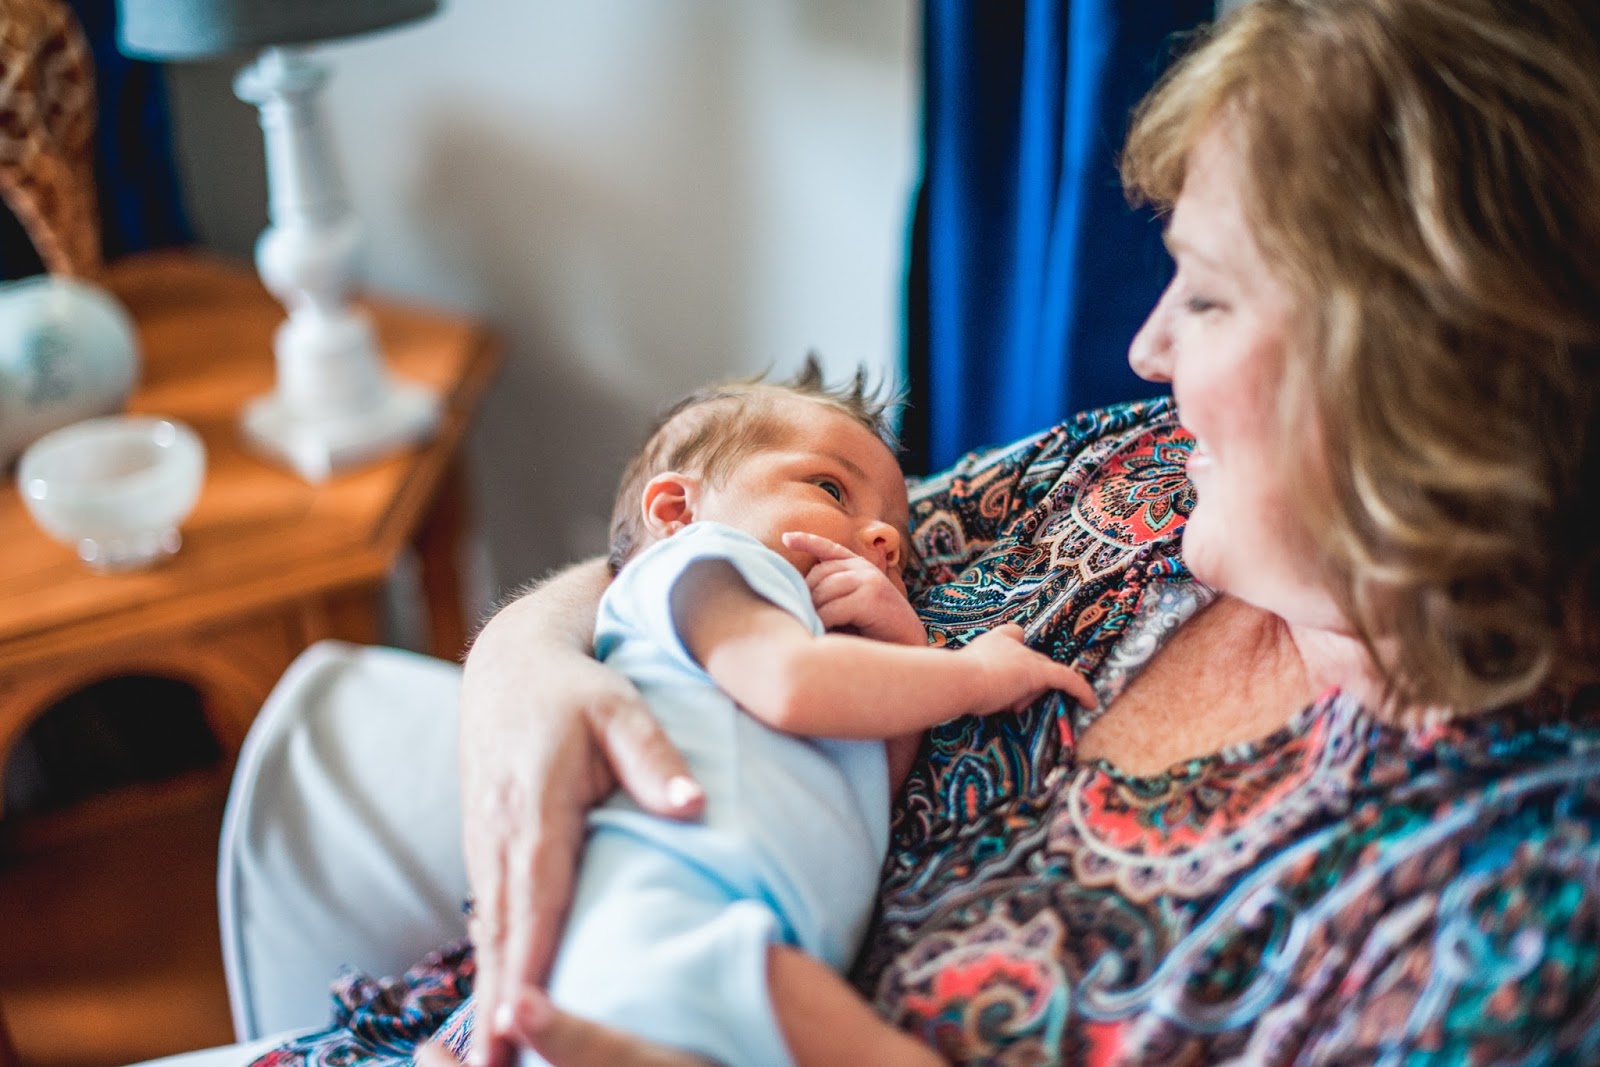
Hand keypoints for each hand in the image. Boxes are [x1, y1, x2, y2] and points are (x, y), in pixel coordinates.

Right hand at [460, 569, 705, 1066]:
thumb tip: (694, 808)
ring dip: (491, 1000)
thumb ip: (655, 759)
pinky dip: (493, 970)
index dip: (526, 968)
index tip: (518, 1025)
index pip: (534, 903)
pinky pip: (491, 922)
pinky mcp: (487, 853)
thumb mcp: (620, 708)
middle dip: (498, 1011)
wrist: (509, 666)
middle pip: (502, 939)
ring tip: (494, 1065)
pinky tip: (500, 1014)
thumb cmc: (575, 690)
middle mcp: (500, 839)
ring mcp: (486, 849)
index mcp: (535, 812)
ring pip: (490, 937)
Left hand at [783, 531, 924, 645]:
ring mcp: (868, 580)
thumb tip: (796, 595)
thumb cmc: (874, 634)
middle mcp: (864, 569)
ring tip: (815, 630)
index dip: (807, 541)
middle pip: (818, 576)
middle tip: (806, 620)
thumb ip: (831, 596)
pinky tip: (824, 633)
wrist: (908, 649)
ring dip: (815, 614)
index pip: (829, 549)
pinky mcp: (870, 596)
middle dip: (808, 598)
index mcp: (860, 567)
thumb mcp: (851, 609)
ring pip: (822, 592)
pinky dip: (823, 623)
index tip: (786, 538)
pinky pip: (831, 609)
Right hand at [959, 624, 1097, 712]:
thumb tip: (994, 694)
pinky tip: (1090, 702)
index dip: (1018, 652)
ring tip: (1010, 706)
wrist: (958, 680)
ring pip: (1042, 675)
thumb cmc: (957, 682)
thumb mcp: (969, 677)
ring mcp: (1026, 657)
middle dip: (1023, 685)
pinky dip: (1080, 690)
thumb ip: (984, 678)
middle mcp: (1012, 643)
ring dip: (1029, 694)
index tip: (1015, 668)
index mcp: (992, 641)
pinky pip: (1067, 679)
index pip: (1014, 635)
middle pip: (1031, 662)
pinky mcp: (1038, 672)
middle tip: (1007, 702)